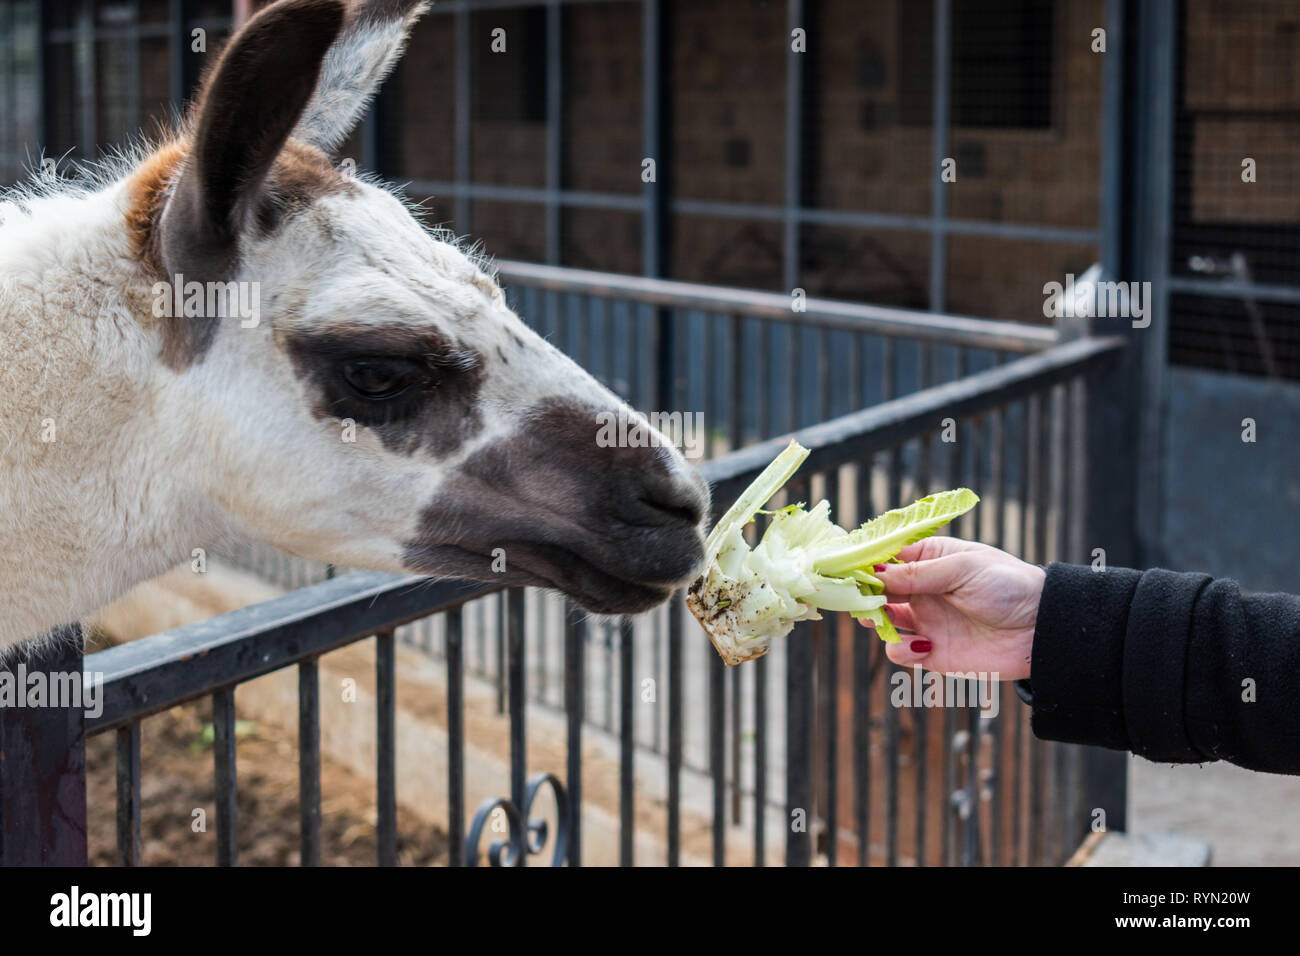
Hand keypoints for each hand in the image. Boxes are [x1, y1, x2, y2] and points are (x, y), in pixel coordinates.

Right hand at [862, 537, 1044, 680]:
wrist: (1041, 629)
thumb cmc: (1007, 585)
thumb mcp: (961, 569)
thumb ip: (916, 574)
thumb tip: (873, 571)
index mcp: (929, 560)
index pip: (886, 558)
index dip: (865, 562)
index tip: (848, 567)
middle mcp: (921, 590)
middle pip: (876, 590)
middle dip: (863, 592)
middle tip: (859, 596)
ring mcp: (924, 621)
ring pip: (881, 620)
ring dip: (874, 619)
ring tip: (879, 618)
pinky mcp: (930, 652)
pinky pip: (900, 652)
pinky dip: (901, 649)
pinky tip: (921, 644)